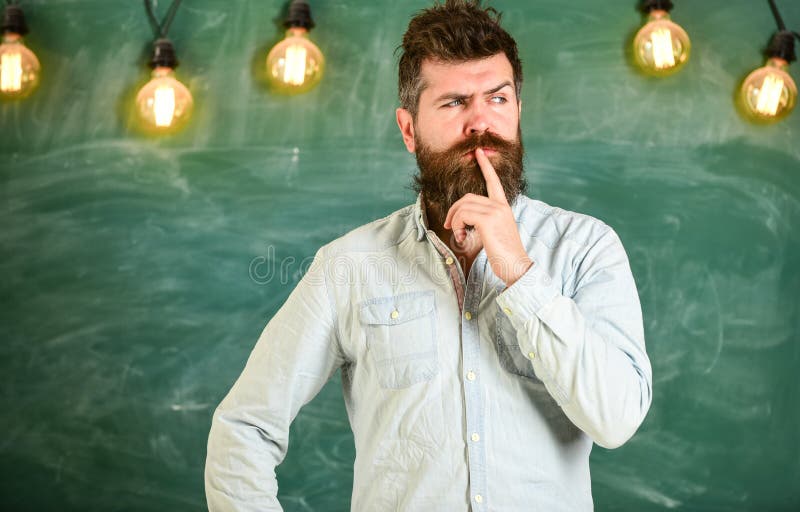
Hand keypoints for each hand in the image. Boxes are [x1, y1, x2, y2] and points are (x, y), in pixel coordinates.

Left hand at [443, 148, 532, 286]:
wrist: (517, 266)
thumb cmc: (505, 254)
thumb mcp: (496, 232)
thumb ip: (485, 220)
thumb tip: (466, 219)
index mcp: (503, 206)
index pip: (494, 181)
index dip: (485, 166)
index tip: (478, 153)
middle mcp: (500, 205)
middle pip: (468, 197)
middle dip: (454, 210)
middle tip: (450, 226)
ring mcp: (494, 211)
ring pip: (463, 206)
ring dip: (454, 221)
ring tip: (458, 235)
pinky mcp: (487, 220)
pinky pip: (462, 215)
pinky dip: (457, 226)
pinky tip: (461, 237)